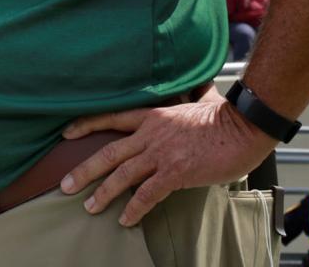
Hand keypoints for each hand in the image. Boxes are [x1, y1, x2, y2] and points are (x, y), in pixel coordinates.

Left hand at [58, 93, 276, 226]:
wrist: (243, 127)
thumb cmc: (224, 117)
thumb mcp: (197, 101)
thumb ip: (189, 98)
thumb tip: (198, 88)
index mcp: (153, 116)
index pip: (111, 118)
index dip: (86, 125)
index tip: (66, 133)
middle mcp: (150, 134)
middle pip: (108, 152)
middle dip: (84, 170)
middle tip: (65, 185)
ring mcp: (161, 153)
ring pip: (122, 175)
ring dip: (103, 193)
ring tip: (89, 207)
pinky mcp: (175, 172)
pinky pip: (148, 194)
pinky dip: (134, 208)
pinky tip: (125, 220)